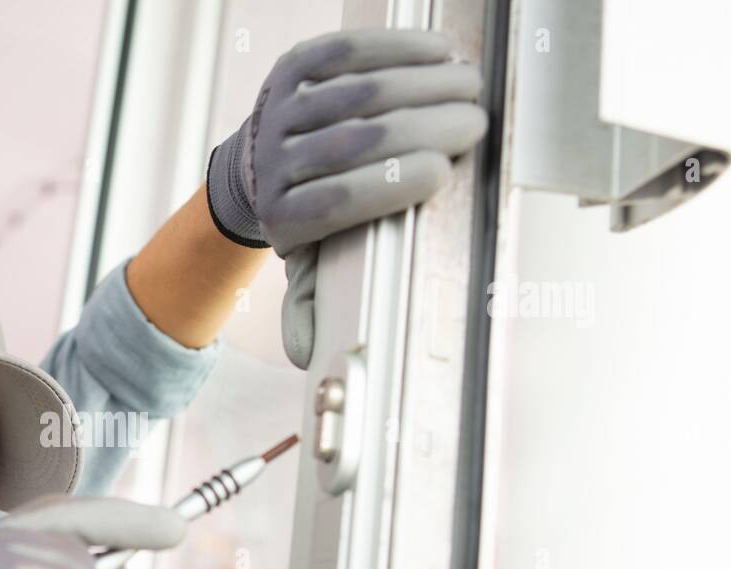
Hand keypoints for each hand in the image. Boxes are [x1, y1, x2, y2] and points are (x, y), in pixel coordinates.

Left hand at [205, 28, 488, 367]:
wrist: (255, 166)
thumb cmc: (306, 221)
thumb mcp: (308, 268)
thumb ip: (316, 307)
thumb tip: (311, 357)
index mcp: (284, 218)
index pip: (340, 199)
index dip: (395, 182)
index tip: (443, 173)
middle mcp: (273, 163)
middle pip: (356, 140)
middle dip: (426, 126)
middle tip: (475, 124)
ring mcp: (279, 111)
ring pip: (357, 90)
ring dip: (423, 83)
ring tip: (469, 87)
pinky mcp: (290, 68)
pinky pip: (347, 51)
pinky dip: (397, 48)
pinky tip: (438, 54)